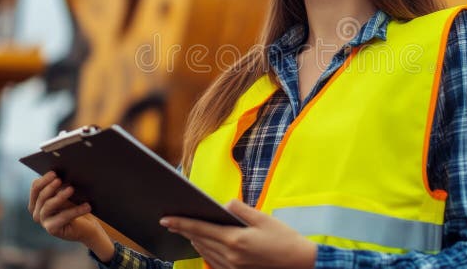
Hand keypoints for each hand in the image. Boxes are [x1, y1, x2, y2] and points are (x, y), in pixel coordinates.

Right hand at [28, 171, 113, 260]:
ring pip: (48, 206)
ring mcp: (44, 221)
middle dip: (51, 187)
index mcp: (37, 201)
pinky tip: (87, 206)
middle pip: (41, 196)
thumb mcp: (67, 194)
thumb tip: (63, 174)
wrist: (86, 227)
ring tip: (71, 189)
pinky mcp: (52, 229)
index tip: (54, 173)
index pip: (36, 187)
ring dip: (60, 196)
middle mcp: (37, 212)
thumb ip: (61, 185)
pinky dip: (75, 210)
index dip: (44, 180)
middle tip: (60, 179)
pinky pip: (63, 217)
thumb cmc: (76, 206)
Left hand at [161, 199, 316, 268]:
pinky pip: (213, 261)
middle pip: (199, 241)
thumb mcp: (264, 218)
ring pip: (204, 252)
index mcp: (235, 240)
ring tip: (184, 230)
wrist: (300, 264)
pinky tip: (203, 244)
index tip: (166, 218)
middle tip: (169, 221)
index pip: (200, 229)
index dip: (181, 223)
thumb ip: (240, 209)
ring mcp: (232, 267)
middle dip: (183, 230)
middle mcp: (230, 256)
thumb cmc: (284, 239)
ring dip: (193, 240)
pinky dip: (205, 250)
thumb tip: (223, 205)